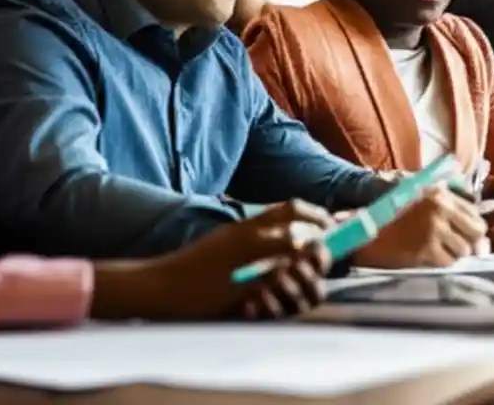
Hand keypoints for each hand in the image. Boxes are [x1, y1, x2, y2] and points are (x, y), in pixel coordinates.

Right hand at [91, 200, 334, 320]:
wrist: (161, 285)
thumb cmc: (192, 267)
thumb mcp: (222, 244)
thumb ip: (248, 238)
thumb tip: (278, 238)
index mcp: (243, 226)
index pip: (288, 208)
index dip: (315, 214)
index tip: (328, 223)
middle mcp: (246, 236)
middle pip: (296, 221)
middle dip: (321, 229)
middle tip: (332, 242)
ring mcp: (243, 258)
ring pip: (290, 244)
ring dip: (310, 251)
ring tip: (319, 259)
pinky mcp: (239, 282)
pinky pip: (275, 273)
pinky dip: (291, 275)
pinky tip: (297, 281)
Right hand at [353, 184, 486, 268]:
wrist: (368, 227)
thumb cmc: (397, 212)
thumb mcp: (425, 195)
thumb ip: (453, 203)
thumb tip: (482, 224)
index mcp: (442, 195)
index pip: (476, 216)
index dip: (474, 229)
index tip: (467, 236)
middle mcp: (440, 210)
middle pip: (476, 234)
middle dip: (470, 242)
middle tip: (458, 246)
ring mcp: (433, 230)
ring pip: (463, 250)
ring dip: (455, 254)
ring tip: (440, 250)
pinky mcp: (424, 250)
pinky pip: (447, 262)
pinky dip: (442, 262)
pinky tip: (430, 257)